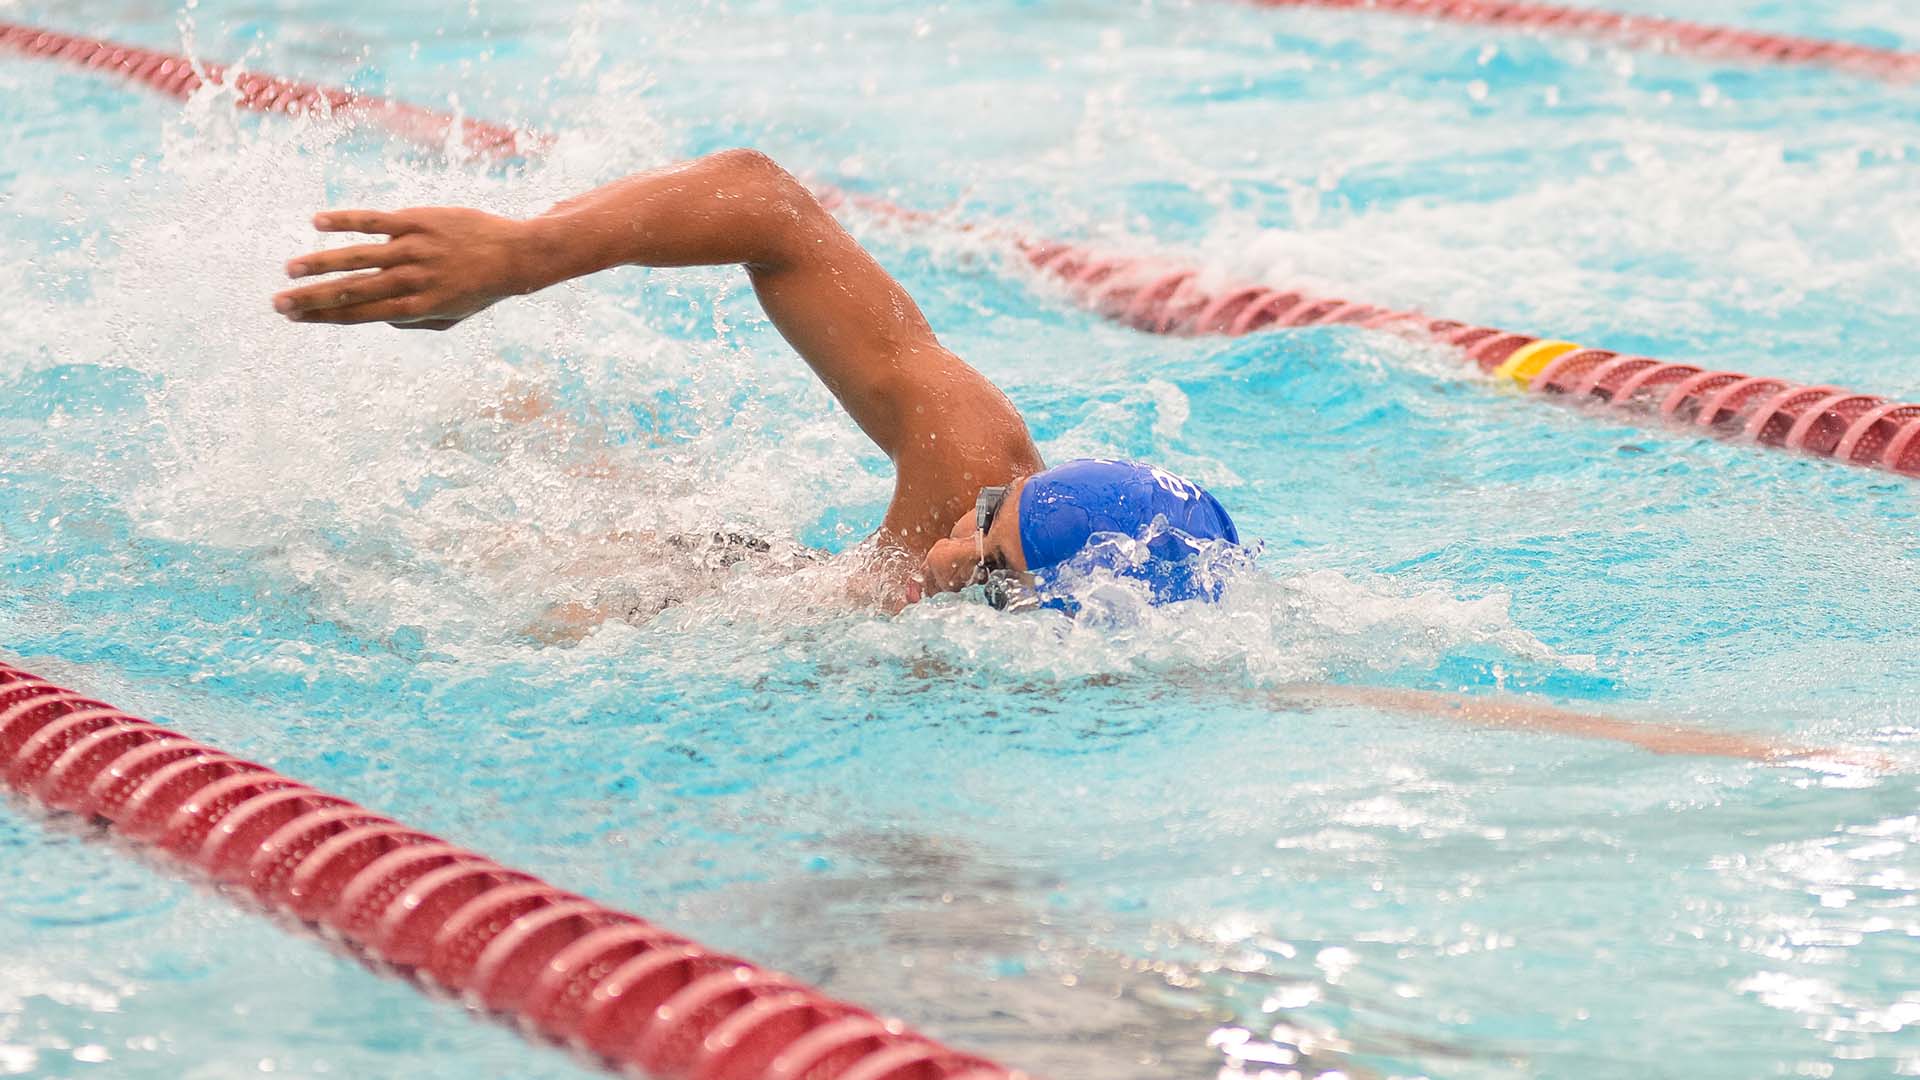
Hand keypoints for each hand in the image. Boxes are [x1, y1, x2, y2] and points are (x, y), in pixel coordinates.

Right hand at [272, 207, 536, 329]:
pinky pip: (374, 220)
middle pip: (352, 292)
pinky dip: (345, 221)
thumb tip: (376, 317)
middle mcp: (411, 280)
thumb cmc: (480, 288)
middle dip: (312, 299)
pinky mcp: (417, 221)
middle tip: (278, 304)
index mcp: (416, 307)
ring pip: (358, 258)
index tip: (295, 319)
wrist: (515, 255)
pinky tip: (317, 223)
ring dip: (320, 263)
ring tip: (290, 270)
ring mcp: (413, 249)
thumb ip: (413, 322)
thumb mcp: (451, 316)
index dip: (325, 317)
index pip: (360, 315)